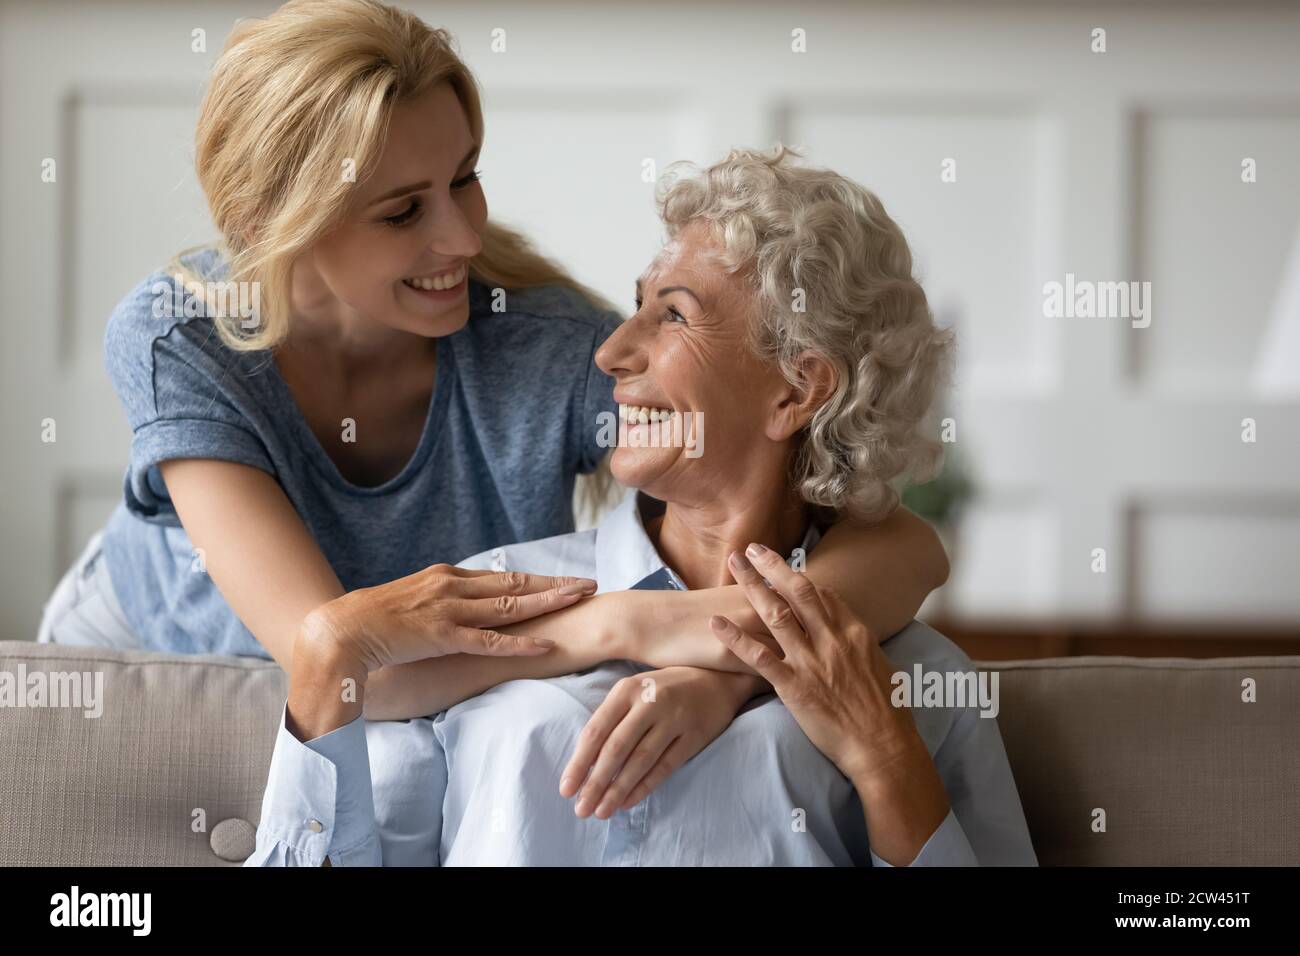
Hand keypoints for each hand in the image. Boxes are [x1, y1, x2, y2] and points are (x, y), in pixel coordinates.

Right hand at [310, 564, 597, 672]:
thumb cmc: (373, 621)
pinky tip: (545, 643)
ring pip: (510, 604)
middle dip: (555, 583)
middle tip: (589, 583)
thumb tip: (461, 613)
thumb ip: (441, 605)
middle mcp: (452, 585)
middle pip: (515, 583)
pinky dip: (519, 643)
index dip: (536, 579)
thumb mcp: (414, 604)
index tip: (564, 580)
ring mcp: (449, 609)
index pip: (502, 576)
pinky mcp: (441, 635)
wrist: (340, 629)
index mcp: (447, 577)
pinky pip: (489, 640)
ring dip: (548, 602)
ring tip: (580, 600)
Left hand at [558, 666, 763, 818]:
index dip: (579, 763)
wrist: (717, 678)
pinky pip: (665, 767)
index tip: (566, 789)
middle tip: (581, 809)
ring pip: (640, 761)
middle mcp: (650, 701)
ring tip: (602, 812)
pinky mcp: (694, 736)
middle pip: (616, 749)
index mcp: (627, 689)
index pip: (596, 730)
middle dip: (596, 782)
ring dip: (618, 790)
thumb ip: (611, 717)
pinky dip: (645, 787)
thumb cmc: (665, 687)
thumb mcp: (635, 689)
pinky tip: (628, 801)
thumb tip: (584, 761)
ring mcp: (674, 719)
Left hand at [710, 543, 929, 787]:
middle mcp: (831, 640)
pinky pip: (757, 657)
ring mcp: (810, 662)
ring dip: (752, 586)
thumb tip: (849, 631)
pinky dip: (735, 638)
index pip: (823, 595)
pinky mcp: (792, 687)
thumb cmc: (888, 712)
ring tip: (733, 565)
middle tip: (752, 548)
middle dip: (772, 566)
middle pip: (797, 591)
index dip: (800, 578)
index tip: (783, 567)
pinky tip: (716, 623)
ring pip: (775, 614)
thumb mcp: (881, 665)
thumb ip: (860, 643)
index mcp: (854, 633)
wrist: (883, 746)